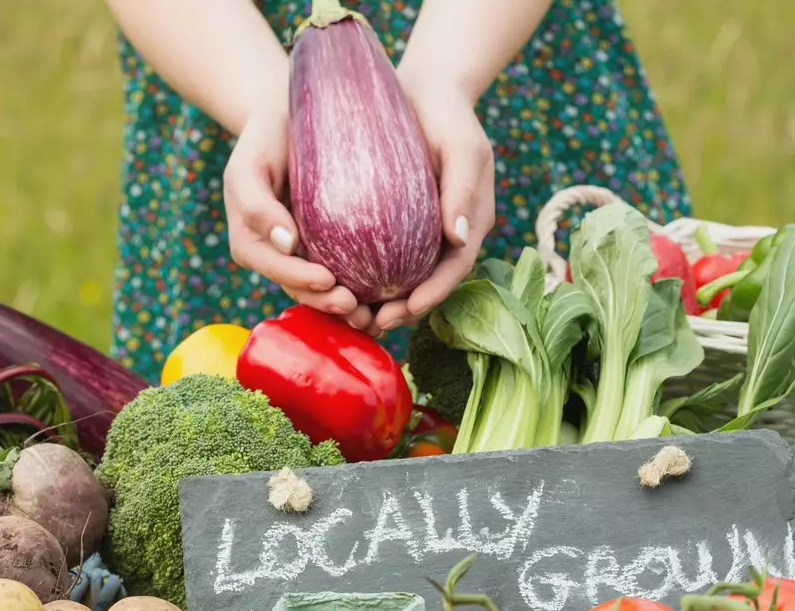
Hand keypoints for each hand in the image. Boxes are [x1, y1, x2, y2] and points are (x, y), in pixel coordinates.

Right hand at [223, 104, 364, 321]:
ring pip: (322, 290)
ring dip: (346, 308)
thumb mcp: (250, 164)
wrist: (289, 118)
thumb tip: (287, 244)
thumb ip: (257, 204)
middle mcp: (277, 256)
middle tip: (356, 308)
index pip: (275, 268)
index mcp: (252, 243)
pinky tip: (388, 298)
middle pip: (300, 289)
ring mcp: (302, 255)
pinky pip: (345, 272)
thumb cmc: (265, 138)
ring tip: (374, 316)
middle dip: (326, 303)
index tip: (327, 281)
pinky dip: (362, 288)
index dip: (299, 280)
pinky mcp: (329, 247)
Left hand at [365, 68, 496, 335]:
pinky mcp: (395, 222)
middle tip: (373, 323)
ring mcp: (421, 230)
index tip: (408, 309)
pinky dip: (366, 276)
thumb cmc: (447, 114)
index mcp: (470, 223)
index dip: (434, 294)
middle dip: (404, 309)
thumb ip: (463, 190)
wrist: (424, 88)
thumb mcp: (462, 147)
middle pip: (428, 283)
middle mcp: (447, 234)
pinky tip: (339, 286)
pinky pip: (383, 256)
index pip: (455, 269)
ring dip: (382, 301)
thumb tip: (457, 239)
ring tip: (353, 317)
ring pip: (404, 276)